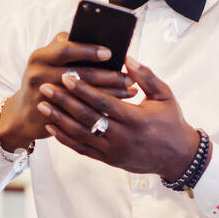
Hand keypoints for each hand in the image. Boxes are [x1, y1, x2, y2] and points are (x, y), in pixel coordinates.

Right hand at [0, 32, 138, 151]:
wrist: (23, 114)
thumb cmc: (43, 80)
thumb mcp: (46, 61)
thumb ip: (64, 47)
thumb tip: (94, 37)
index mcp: (40, 56)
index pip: (66, 49)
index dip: (89, 50)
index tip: (110, 52)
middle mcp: (38, 74)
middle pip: (79, 74)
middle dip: (108, 75)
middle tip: (129, 76)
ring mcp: (43, 96)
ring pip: (84, 94)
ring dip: (110, 92)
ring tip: (130, 89)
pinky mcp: (50, 114)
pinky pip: (82, 110)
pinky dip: (102, 106)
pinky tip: (119, 104)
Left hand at [36, 55, 200, 178]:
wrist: (177, 157)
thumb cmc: (171, 121)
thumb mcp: (165, 96)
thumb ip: (146, 77)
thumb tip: (127, 58)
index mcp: (136, 120)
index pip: (104, 103)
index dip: (84, 89)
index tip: (67, 76)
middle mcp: (123, 137)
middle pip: (87, 118)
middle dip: (64, 102)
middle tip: (45, 87)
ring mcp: (114, 151)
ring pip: (80, 135)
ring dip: (59, 119)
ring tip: (41, 105)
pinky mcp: (108, 160)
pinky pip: (82, 149)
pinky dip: (65, 138)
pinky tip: (52, 126)